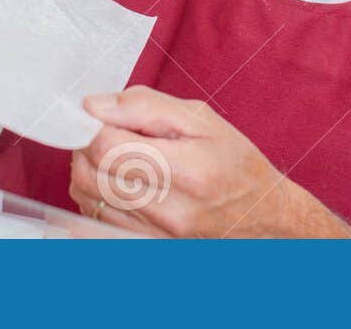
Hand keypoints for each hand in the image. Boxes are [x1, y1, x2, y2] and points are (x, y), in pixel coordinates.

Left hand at [69, 86, 350, 237]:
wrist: (265, 217)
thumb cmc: (235, 162)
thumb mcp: (200, 118)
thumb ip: (144, 105)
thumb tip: (93, 105)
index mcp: (188, 171)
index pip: (107, 147)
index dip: (92, 124)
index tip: (98, 114)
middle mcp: (170, 210)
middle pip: (89, 173)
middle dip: (85, 144)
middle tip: (105, 130)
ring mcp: (157, 235)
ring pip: (86, 196)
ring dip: (87, 167)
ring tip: (114, 153)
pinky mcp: (146, 246)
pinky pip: (96, 216)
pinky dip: (96, 192)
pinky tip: (118, 179)